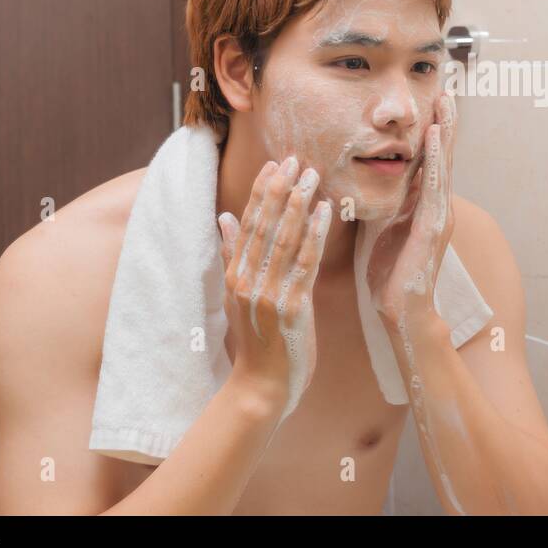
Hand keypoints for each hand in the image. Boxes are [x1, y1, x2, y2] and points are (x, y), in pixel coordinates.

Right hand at [217, 156, 330, 421]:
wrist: (261, 387)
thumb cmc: (257, 342)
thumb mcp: (238, 295)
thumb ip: (232, 255)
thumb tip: (223, 217)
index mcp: (236, 275)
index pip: (248, 224)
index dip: (262, 192)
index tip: (275, 164)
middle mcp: (248, 279)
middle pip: (265, 225)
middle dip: (281, 189)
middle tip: (296, 159)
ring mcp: (268, 292)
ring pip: (284, 238)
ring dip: (299, 203)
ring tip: (312, 175)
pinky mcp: (290, 306)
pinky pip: (304, 262)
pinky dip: (314, 234)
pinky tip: (323, 211)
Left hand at [366, 93, 455, 328]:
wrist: (402, 311)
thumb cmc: (389, 272)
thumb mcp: (382, 224)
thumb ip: (383, 199)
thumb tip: (366, 175)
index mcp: (425, 204)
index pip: (430, 158)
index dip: (432, 128)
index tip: (430, 98)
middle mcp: (438, 205)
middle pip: (443, 154)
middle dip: (445, 120)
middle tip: (446, 87)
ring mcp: (439, 214)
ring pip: (445, 164)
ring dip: (445, 131)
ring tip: (445, 101)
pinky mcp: (434, 227)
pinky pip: (435, 185)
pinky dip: (436, 159)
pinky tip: (434, 138)